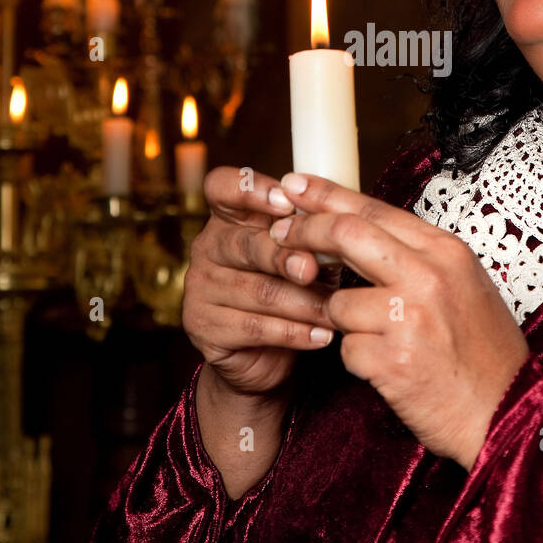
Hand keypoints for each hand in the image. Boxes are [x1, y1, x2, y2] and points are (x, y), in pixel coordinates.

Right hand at [182, 166, 340, 396]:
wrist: (266, 354)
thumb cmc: (291, 290)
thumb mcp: (307, 255)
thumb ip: (315, 237)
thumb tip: (342, 224)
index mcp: (230, 218)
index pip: (223, 187)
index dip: (250, 190)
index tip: (285, 202)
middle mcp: (209, 247)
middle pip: (244, 244)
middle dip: (284, 257)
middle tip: (312, 270)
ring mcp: (200, 286)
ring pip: (256, 290)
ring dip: (303, 303)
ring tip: (335, 312)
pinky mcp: (203, 326)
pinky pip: (253, 327)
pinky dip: (294, 333)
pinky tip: (321, 336)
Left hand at [267, 172, 530, 470]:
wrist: (507, 413)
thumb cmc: (485, 353)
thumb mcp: (463, 285)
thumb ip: (415, 256)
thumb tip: (356, 232)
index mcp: (446, 251)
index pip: (372, 209)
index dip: (325, 195)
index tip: (294, 185)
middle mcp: (428, 275)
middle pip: (344, 234)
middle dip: (304, 232)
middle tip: (280, 236)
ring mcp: (408, 317)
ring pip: (337, 302)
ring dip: (343, 322)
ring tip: (382, 341)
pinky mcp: (391, 360)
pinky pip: (347, 349)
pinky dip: (360, 361)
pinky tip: (392, 370)